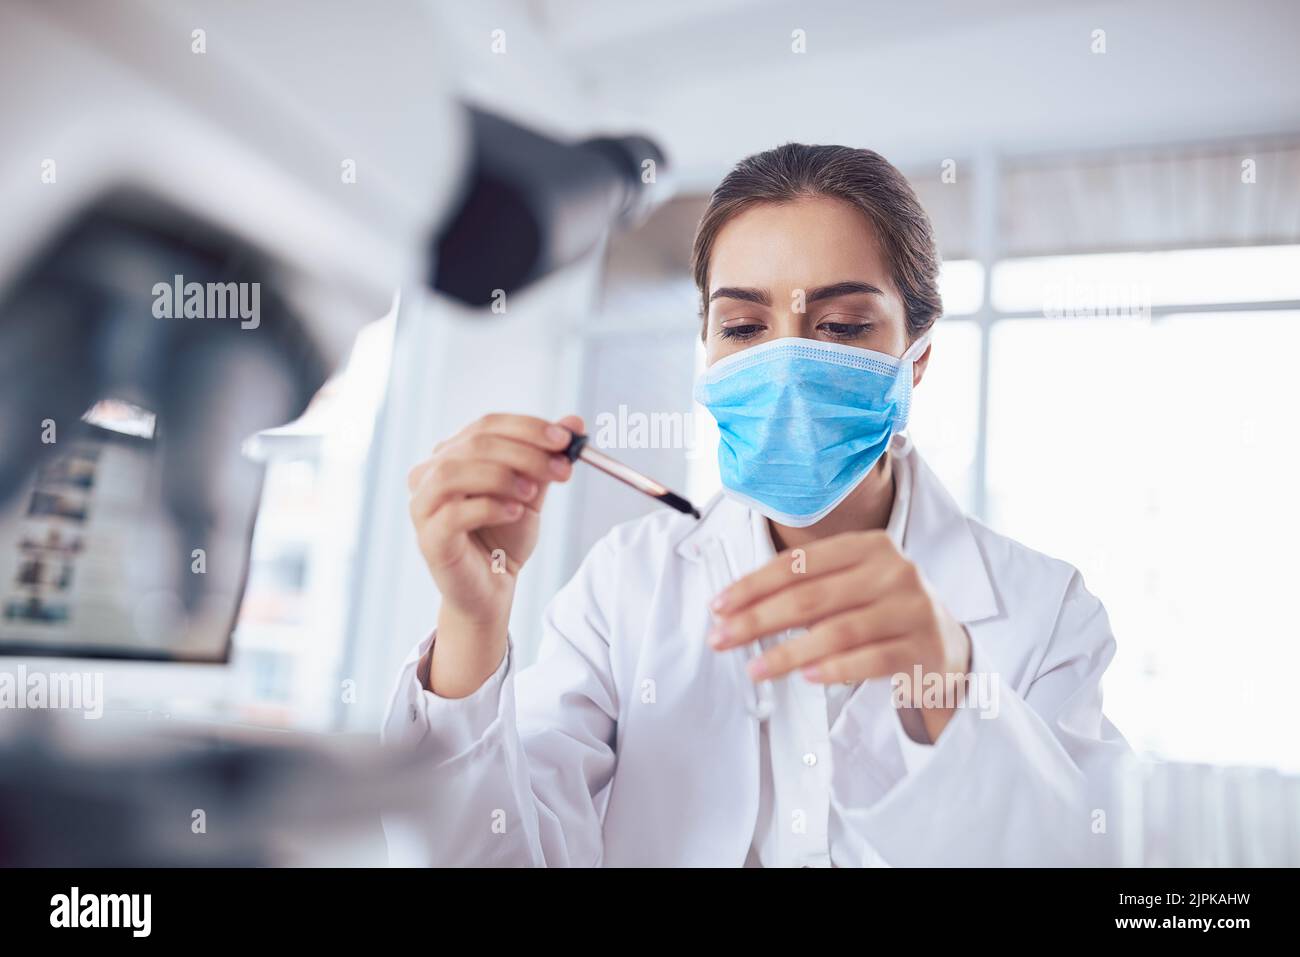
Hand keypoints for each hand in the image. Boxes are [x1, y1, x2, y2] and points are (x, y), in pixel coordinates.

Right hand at [407, 413, 581, 626]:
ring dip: (502, 476)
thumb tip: (574, 420)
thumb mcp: (531, 492)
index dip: (528, 428)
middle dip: (525, 453)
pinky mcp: (428, 538)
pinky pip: (453, 513)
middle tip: (561, 469)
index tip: (566, 438)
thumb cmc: (504, 538)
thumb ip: (546, 457)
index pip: (488, 425)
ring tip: (532, 494)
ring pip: (455, 472)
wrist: (492, 589)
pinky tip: (515, 513)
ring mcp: (423, 505)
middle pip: (475, 444)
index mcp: (453, 454)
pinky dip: (489, 507)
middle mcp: (430, 473)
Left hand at [707, 530, 971, 741]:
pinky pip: (870, 660)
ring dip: (788, 653)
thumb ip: (807, 589)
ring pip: (837, 631)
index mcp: (869, 546)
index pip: (799, 563)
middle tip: (722, 639)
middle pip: (811, 597)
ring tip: (755, 668)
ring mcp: (911, 609)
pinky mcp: (923, 648)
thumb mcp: (852, 585)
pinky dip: (834, 669)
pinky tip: (807, 677)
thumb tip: (738, 610)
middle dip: (758, 619)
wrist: (946, 645)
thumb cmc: (882, 611)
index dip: (753, 585)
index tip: (719, 606)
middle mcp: (893, 571)